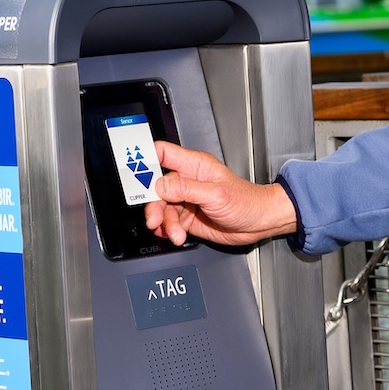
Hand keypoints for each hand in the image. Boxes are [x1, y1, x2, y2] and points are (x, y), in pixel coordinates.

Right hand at [142, 141, 297, 246]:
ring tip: (175, 233)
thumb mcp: (215, 194)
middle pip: (155, 186)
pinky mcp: (187, 216)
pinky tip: (176, 235)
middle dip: (153, 204)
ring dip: (164, 223)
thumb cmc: (246, 201)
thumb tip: (160, 185)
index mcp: (194, 165)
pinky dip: (168, 230)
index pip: (162, 154)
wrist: (258, 223)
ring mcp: (187, 199)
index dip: (144, 158)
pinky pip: (168, 222)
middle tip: (154, 219)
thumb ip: (186, 189)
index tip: (130, 169)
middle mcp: (188, 181)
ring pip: (161, 208)